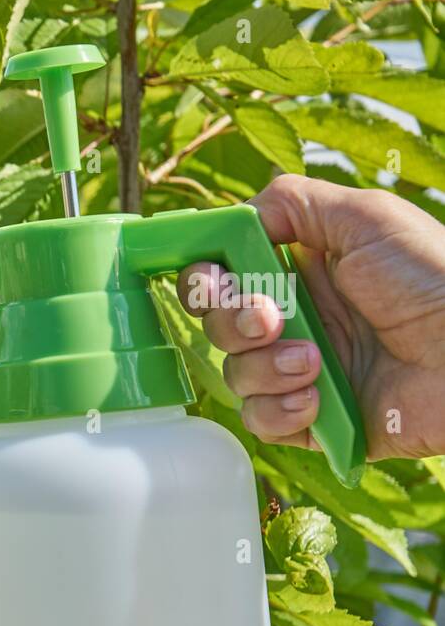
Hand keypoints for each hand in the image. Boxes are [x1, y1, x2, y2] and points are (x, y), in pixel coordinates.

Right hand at [176, 174, 444, 459]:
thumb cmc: (435, 279)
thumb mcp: (368, 218)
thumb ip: (293, 203)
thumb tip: (237, 217)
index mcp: (299, 271)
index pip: (221, 274)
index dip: (204, 278)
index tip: (217, 279)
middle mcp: (294, 320)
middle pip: (217, 324)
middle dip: (231, 321)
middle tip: (271, 319)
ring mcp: (301, 372)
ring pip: (234, 374)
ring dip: (264, 367)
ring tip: (314, 363)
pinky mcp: (314, 421)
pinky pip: (261, 421)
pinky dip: (280, 410)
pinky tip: (316, 399)